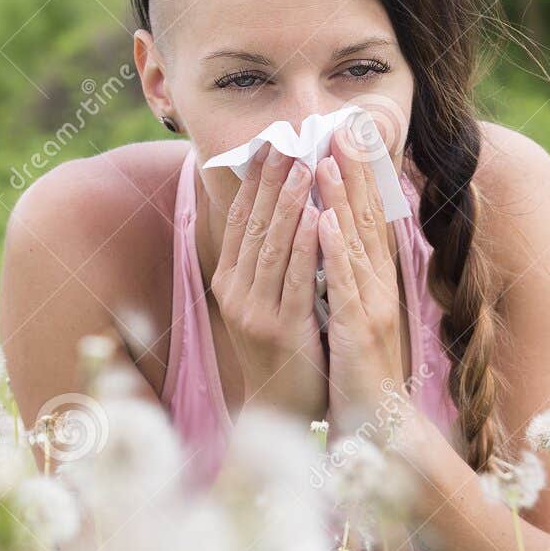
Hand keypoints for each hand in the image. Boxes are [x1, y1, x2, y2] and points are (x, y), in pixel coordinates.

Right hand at [212, 147, 326, 419]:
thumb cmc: (281, 351)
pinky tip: (320, 217)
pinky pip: (296, 279)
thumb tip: (275, 212)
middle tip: (290, 139)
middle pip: (255, 225)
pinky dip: (308, 246)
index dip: (254, 180)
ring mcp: (255, 312)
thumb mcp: (263, 301)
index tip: (271, 144)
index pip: (240, 220)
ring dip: (291, 203)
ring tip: (306, 165)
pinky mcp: (282, 330)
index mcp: (228, 282)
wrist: (281, 411)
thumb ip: (265, 261)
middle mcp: (235, 293)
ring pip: (274, 246)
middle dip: (273, 180)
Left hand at [316, 119, 408, 437]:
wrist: (377, 425)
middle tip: (344, 125)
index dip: (360, 175)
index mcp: (374, 281)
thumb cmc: (358, 371)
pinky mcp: (359, 331)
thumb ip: (345, 278)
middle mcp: (378, 286)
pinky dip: (335, 250)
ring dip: (344, 199)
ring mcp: (371, 306)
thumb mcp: (350, 315)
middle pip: (367, 218)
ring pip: (356, 243)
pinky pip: (345, 284)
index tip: (348, 134)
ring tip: (330, 158)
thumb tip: (331, 239)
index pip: (367, 217)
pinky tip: (325, 220)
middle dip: (355, 171)